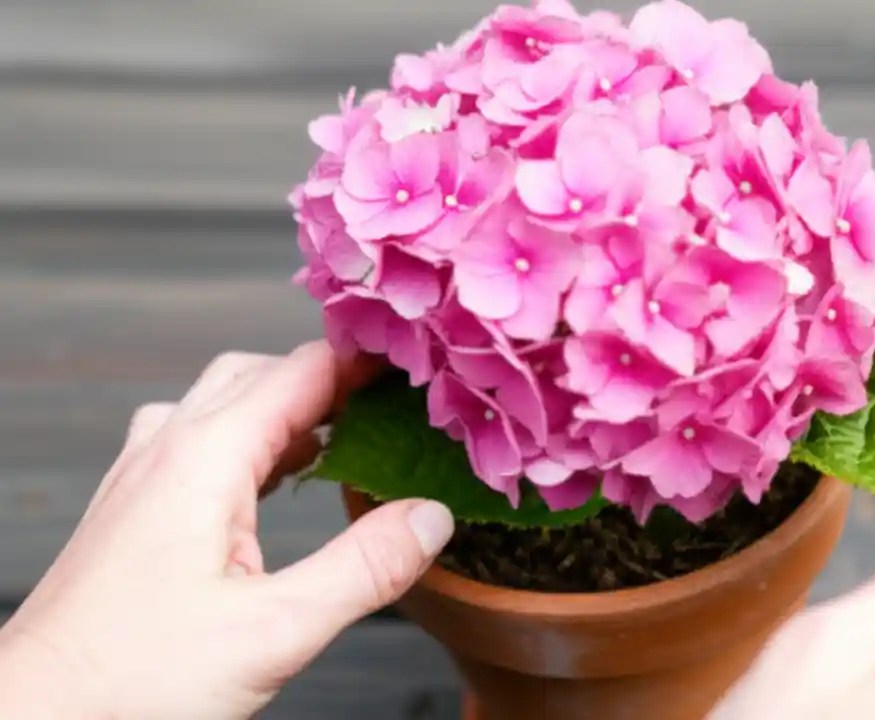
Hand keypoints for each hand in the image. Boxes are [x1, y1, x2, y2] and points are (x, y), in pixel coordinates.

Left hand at [0, 342, 454, 718]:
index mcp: (205, 457)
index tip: (423, 365)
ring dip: (286, 407)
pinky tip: (274, 484)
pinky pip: (197, 439)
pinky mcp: (131, 507)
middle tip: (394, 405)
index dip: (367, 359)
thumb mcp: (275, 631)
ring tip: (345, 439)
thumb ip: (364, 569)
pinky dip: (250, 440)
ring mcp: (141, 474)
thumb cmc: (133, 681)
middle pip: (262, 373)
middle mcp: (167, 447)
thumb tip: (432, 518)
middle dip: (331, 377)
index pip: (302, 369)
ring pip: (223, 402)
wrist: (33, 717)